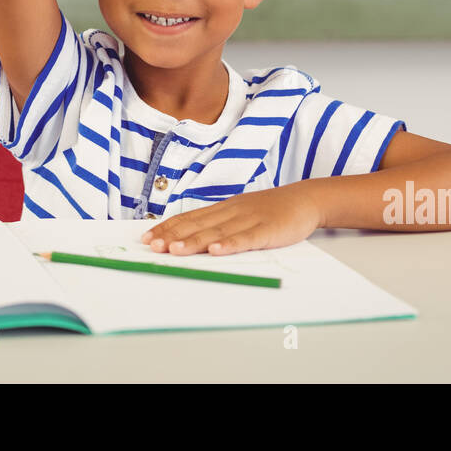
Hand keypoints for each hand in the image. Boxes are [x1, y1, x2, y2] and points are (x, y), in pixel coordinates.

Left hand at [140, 184, 325, 255]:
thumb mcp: (240, 213)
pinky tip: (217, 251)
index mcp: (222, 209)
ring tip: (174, 250)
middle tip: (151, 246)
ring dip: (194, 242)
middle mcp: (231, 212)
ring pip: (217, 231)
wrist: (304, 199)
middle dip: (172, 236)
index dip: (167, 227)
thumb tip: (188, 238)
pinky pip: (246, 238)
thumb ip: (217, 224)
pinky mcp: (267, 230)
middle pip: (197, 224)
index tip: (146, 237)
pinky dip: (231, 244)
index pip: (189, 217)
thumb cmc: (269, 210)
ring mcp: (249, 219)